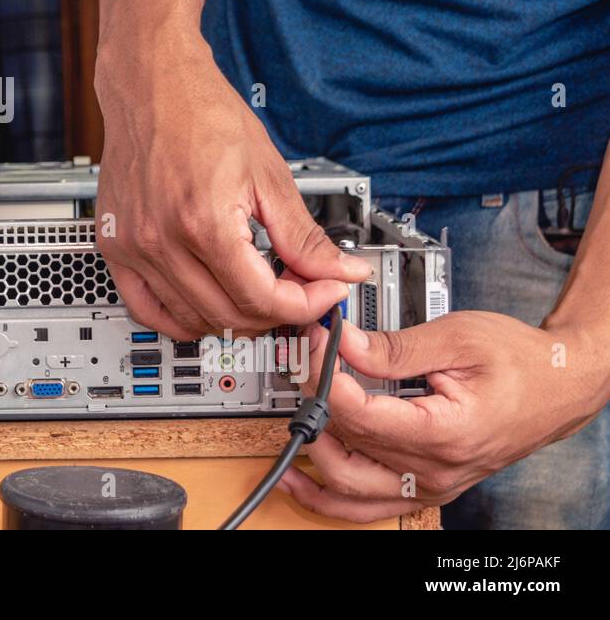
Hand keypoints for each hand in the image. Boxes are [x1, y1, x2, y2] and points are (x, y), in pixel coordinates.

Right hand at [95, 43, 370, 337]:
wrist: (152, 85)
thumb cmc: (203, 114)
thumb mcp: (268, 174)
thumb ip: (304, 235)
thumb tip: (342, 270)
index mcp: (204, 222)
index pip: (261, 299)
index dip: (304, 304)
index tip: (322, 291)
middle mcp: (162, 241)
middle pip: (229, 316)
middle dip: (275, 311)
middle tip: (296, 287)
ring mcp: (133, 247)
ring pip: (190, 320)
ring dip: (232, 318)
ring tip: (254, 290)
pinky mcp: (114, 246)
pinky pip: (144, 309)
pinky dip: (178, 319)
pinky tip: (205, 305)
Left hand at [280, 311, 606, 520]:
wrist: (558, 385)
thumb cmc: (519, 361)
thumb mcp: (456, 338)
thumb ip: (393, 347)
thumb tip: (343, 343)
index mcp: (445, 432)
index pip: (360, 414)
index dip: (326, 375)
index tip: (316, 343)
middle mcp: (435, 469)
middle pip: (348, 444)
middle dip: (315, 400)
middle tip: (304, 362)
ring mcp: (430, 483)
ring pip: (349, 487)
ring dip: (310, 457)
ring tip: (287, 423)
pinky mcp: (426, 486)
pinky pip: (368, 507)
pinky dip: (329, 497)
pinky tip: (301, 478)